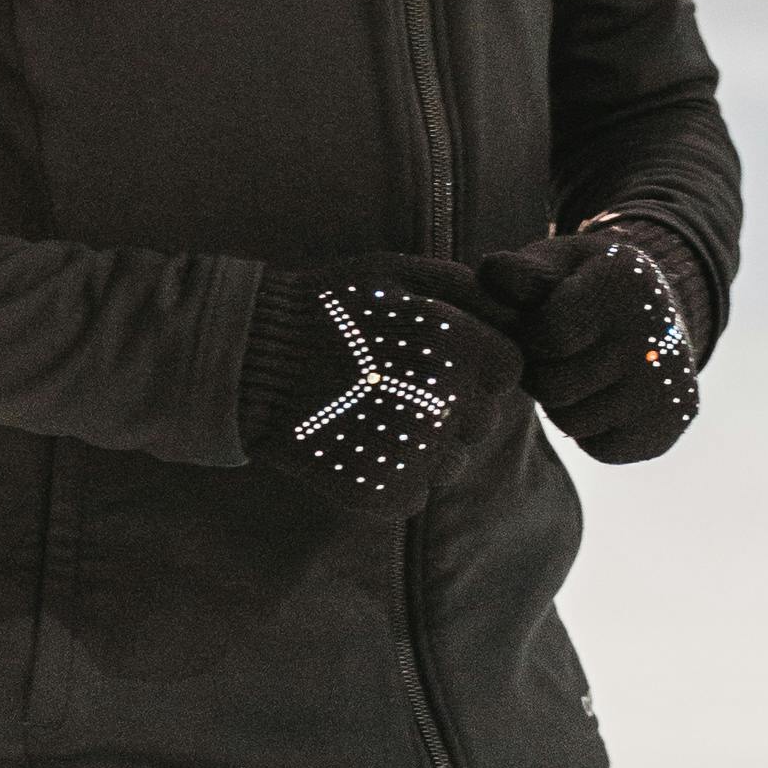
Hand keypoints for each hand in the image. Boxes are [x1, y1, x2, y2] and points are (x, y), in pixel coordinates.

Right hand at [238, 258, 523, 510]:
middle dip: (452, 406)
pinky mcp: (388, 493)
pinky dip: (394, 475)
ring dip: (427, 446)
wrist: (250, 362)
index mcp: (461, 347)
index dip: (477, 365)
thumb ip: (467, 289)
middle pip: (483, 420)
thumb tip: (518, 312)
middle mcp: (450, 404)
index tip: (436, 359)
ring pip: (454, 463)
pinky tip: (358, 442)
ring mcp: (420, 455)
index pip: (508, 372)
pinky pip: (416, 492)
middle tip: (395, 386)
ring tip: (374, 414)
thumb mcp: (399, 274)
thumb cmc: (329, 308)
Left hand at [469, 220, 702, 463]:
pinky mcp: (673, 421)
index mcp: (626, 280)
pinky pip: (600, 447)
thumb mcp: (553, 264)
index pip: (545, 337)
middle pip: (553, 386)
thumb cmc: (583, 285)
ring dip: (561, 403)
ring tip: (578, 371)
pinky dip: (591, 430)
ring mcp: (670, 382)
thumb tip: (490, 272)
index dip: (528, 336)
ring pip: (572, 422)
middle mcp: (658, 331)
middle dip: (538, 372)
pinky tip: (604, 395)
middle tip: (554, 354)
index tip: (539, 322)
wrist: (652, 311)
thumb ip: (518, 272)